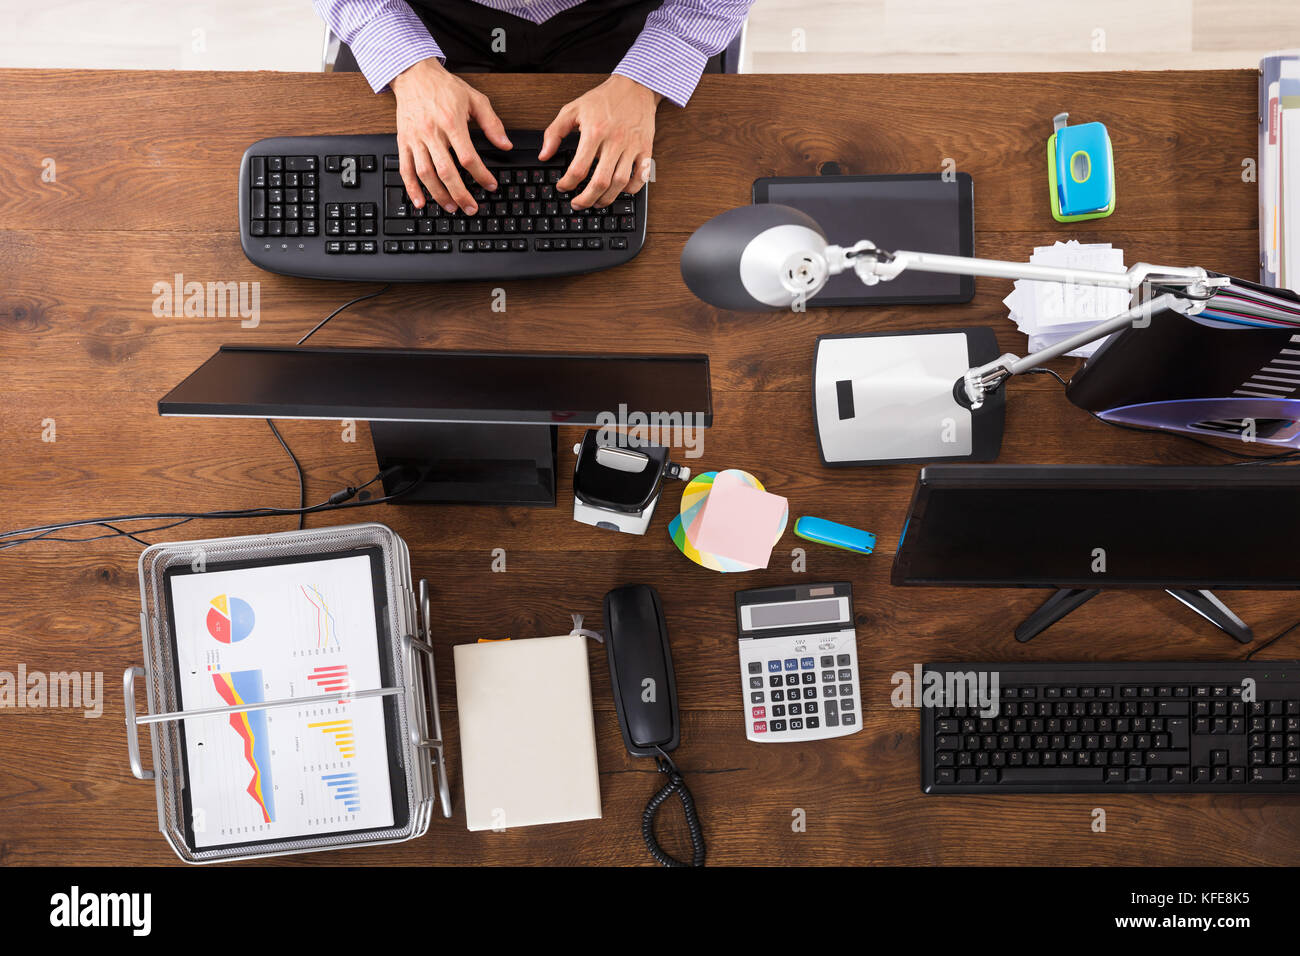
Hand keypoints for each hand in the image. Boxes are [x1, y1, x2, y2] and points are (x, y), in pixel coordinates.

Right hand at [391, 57, 511, 214]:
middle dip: (460, 194)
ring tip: (451, 208)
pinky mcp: (403, 141)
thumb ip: (492, 123)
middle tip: (471, 208)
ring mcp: (415, 139)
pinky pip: (405, 169)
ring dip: (438, 194)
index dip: (481, 175)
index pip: (468, 157)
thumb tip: (506, 145)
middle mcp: (432, 132)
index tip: (490, 185)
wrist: (413, 74)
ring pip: (426, 174)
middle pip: (446, 171)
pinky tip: (420, 202)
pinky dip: (411, 188)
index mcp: (452, 123)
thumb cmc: (444, 87)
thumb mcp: (474, 99)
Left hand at [539, 75, 660, 210]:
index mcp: (594, 132)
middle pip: (599, 182)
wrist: (635, 87)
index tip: (562, 187)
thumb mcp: (573, 109)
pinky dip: (630, 189)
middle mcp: (615, 141)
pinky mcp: (645, 150)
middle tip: (577, 204)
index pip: (578, 168)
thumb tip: (544, 155)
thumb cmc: (603, 99)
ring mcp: (632, 147)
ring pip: (619, 184)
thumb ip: (554, 132)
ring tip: (596, 203)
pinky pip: (640, 177)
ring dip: (606, 199)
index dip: (567, 183)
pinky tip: (619, 190)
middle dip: (585, 199)